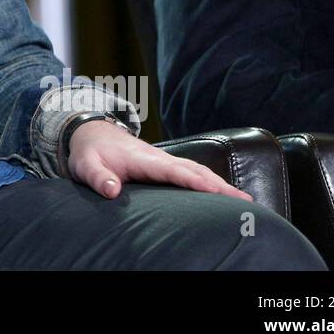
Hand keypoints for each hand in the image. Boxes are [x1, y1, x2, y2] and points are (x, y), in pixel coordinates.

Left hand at [67, 119, 253, 201]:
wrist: (90, 132)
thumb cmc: (90, 152)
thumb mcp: (86, 166)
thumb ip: (99, 178)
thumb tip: (112, 191)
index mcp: (144, 160)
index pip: (176, 171)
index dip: (197, 182)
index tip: (219, 193)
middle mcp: (160, 158)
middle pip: (196, 171)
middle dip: (221, 185)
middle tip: (247, 201)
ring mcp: (164, 160)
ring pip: (198, 170)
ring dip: (220, 184)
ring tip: (244, 200)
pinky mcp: (164, 165)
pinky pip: (192, 172)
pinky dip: (209, 181)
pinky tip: (222, 192)